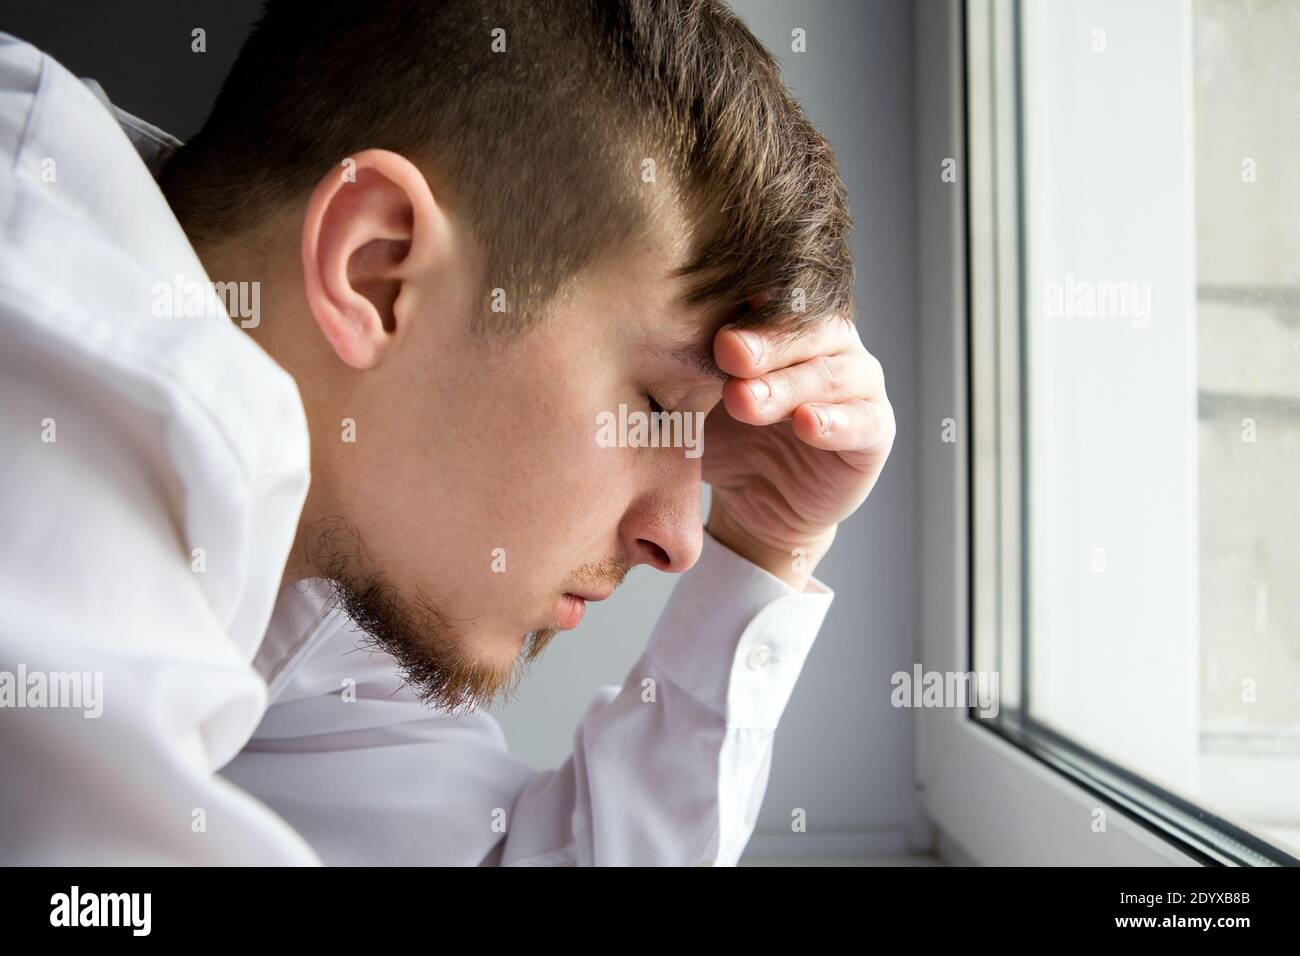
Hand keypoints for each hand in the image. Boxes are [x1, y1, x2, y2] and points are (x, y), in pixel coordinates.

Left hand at [703, 309, 895, 589]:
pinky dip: (835, 422)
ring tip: (745, 399)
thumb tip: (653, 331)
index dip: (742, 301)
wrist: (752, 504)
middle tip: (726, 351)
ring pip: (830, 374)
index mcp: (786, 319)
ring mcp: (859, 382)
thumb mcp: (697, 397)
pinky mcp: (876, 430)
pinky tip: (806, 423)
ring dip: (786, 385)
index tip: (704, 308)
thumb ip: (689, 364)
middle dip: (763, 340)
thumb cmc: (723, 434)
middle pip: (806, 328)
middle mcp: (829, 341)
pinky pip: (863, 421)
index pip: (774, 295)